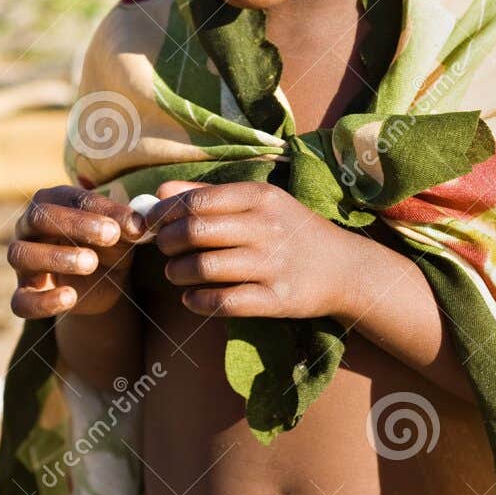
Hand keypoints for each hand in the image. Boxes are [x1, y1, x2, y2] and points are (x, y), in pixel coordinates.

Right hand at [7, 185, 145, 319]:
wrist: (103, 283)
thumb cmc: (108, 245)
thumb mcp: (122, 234)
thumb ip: (128, 226)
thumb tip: (138, 223)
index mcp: (53, 201)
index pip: (68, 197)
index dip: (97, 208)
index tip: (126, 223)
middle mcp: (29, 227)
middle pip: (38, 216)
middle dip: (75, 224)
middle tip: (110, 235)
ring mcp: (22, 261)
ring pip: (21, 253)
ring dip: (56, 257)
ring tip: (91, 263)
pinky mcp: (23, 294)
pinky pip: (21, 300)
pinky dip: (42, 301)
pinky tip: (69, 298)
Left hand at [146, 178, 365, 318]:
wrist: (345, 267)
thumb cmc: (292, 230)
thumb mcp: (259, 202)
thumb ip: (209, 194)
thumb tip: (161, 191)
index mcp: (260, 197)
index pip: (197, 202)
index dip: (164, 214)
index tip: (150, 222)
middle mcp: (266, 228)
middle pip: (194, 233)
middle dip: (166, 243)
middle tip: (162, 248)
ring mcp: (273, 265)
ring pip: (204, 268)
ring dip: (177, 273)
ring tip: (174, 273)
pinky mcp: (277, 300)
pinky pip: (224, 303)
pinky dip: (197, 302)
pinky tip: (191, 298)